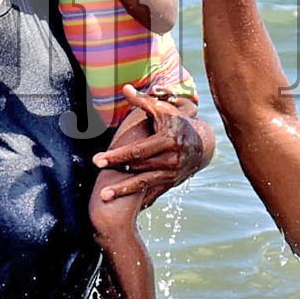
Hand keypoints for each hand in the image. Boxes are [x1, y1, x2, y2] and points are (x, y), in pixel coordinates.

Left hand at [92, 88, 209, 202]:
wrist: (202, 144)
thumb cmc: (178, 123)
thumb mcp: (163, 111)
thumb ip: (143, 102)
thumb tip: (125, 88)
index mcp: (168, 141)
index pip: (137, 150)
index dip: (117, 155)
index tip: (98, 159)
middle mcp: (171, 159)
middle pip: (138, 167)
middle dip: (117, 171)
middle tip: (96, 173)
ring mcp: (172, 174)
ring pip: (143, 183)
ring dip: (123, 190)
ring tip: (103, 197)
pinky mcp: (171, 183)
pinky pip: (153, 193)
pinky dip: (139, 200)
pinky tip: (124, 210)